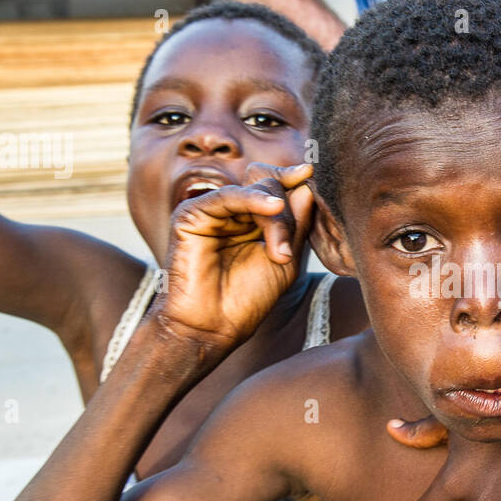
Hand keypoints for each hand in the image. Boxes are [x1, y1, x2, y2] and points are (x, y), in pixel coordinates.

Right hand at [155, 164, 313, 350]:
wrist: (212, 328)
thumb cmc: (247, 299)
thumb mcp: (286, 260)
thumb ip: (297, 224)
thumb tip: (307, 184)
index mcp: (252, 219)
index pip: (275, 186)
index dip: (291, 179)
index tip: (310, 172)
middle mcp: (231, 211)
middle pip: (266, 185)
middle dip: (286, 214)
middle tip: (286, 252)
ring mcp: (211, 211)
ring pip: (251, 190)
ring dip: (273, 219)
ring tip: (280, 251)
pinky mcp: (190, 215)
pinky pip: (226, 196)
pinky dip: (251, 199)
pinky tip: (274, 208)